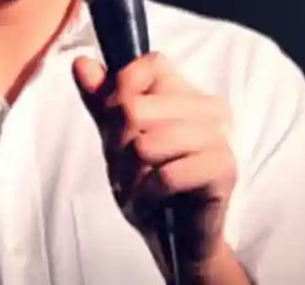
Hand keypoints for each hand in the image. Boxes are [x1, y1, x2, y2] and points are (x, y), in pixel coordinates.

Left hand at [73, 52, 238, 279]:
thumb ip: (102, 101)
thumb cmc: (152, 188)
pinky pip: (166, 175)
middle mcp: (212, 109)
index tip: (115, 124)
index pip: (150, 63)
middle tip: (127, 171)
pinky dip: (146, 197)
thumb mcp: (118, 141)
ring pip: (145, 143)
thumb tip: (80, 62)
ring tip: (138, 190)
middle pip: (135, 107)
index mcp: (190, 94)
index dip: (120, 90)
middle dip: (116, 146)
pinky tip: (150, 205)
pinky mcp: (224, 170)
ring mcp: (221, 138)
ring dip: (128, 177)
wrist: (181, 243)